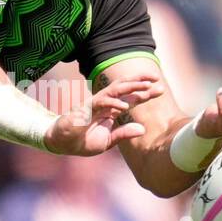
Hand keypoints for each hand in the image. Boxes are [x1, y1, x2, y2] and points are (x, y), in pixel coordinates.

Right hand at [44, 73, 163, 155]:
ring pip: (114, 90)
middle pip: (124, 88)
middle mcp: (105, 103)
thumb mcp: (107, 141)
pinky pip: (101, 103)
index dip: (145, 93)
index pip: (131, 98)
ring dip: (130, 86)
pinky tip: (125, 106)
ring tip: (146, 85)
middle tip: (156, 77)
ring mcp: (95, 104)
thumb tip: (143, 129)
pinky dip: (113, 103)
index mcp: (111, 110)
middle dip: (140, 81)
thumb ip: (123, 134)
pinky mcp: (85, 109)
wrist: (61, 143)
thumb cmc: (83, 140)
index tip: (160, 88)